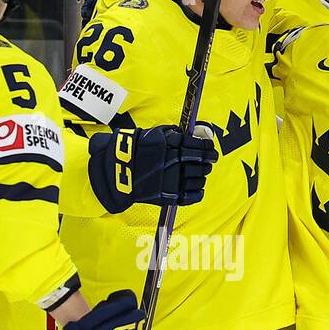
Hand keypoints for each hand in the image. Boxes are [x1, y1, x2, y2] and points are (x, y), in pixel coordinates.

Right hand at [88, 122, 217, 213]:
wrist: (117, 171)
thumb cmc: (135, 150)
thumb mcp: (154, 135)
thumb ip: (174, 134)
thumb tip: (194, 133)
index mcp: (172, 145)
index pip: (199, 146)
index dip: (208, 148)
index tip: (211, 149)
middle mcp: (174, 161)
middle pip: (201, 161)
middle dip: (208, 161)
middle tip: (209, 161)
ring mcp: (173, 179)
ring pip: (199, 178)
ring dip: (202, 175)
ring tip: (201, 173)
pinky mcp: (169, 195)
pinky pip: (193, 195)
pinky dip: (198, 191)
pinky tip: (197, 187)